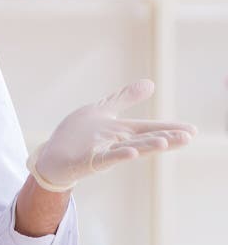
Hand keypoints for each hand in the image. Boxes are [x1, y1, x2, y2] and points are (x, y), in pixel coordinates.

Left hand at [27, 79, 196, 191]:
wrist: (52, 155)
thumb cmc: (77, 136)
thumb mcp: (102, 111)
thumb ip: (124, 99)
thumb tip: (150, 83)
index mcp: (120, 131)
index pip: (148, 129)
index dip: (168, 129)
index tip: (191, 130)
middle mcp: (116, 143)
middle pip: (144, 140)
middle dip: (166, 138)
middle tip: (188, 137)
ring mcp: (103, 152)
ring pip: (129, 149)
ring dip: (146, 147)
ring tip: (165, 142)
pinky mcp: (88, 161)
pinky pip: (105, 158)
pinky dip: (117, 156)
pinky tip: (130, 153)